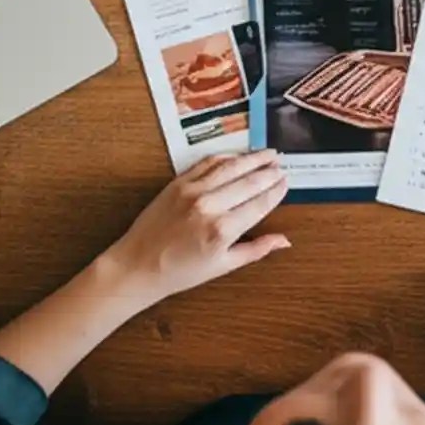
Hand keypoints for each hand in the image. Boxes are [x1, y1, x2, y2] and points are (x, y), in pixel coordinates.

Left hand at [102, 150, 289, 302]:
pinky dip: (225, 157)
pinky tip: (238, 155)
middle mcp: (209, 206)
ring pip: (230, 167)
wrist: (138, 265)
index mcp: (223, 230)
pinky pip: (207, 163)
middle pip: (249, 182)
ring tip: (268, 153)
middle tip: (282, 164)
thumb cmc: (180, 272)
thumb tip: (285, 241)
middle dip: (269, 171)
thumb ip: (256, 249)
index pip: (260, 204)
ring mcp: (192, 191)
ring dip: (252, 158)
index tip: (286, 182)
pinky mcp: (177, 183)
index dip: (276, 191)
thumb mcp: (223, 266)